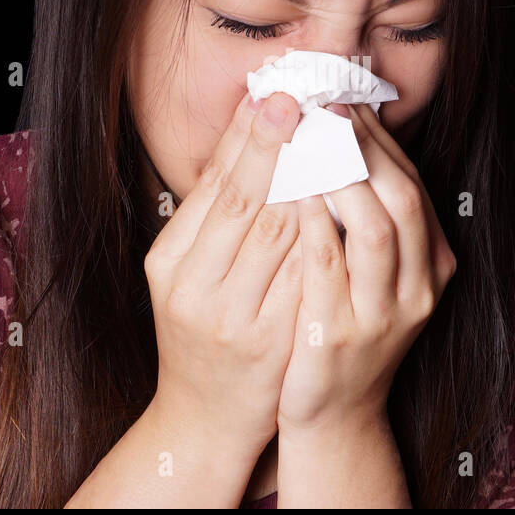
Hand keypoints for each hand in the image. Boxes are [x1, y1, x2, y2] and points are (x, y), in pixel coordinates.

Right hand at [143, 90, 304, 456]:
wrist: (204, 420)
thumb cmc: (201, 333)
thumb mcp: (188, 273)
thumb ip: (213, 216)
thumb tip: (248, 138)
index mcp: (170, 264)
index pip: (213, 187)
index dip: (243, 137)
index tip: (270, 94)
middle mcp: (195, 289)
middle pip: (245, 201)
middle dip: (276, 145)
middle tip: (302, 99)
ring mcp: (235, 318)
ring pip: (280, 233)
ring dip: (310, 180)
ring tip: (333, 136)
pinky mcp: (273, 342)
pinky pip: (306, 277)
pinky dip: (325, 234)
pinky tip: (344, 201)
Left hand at [277, 102, 457, 433]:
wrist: (334, 417)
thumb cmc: (342, 329)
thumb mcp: (372, 275)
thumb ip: (367, 216)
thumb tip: (343, 138)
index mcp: (432, 264)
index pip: (412, 183)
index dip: (377, 137)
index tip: (342, 96)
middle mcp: (419, 286)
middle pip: (402, 196)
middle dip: (363, 144)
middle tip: (326, 102)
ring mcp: (384, 313)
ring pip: (375, 226)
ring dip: (341, 173)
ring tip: (309, 133)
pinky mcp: (341, 334)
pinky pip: (329, 265)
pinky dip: (313, 221)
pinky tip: (290, 189)